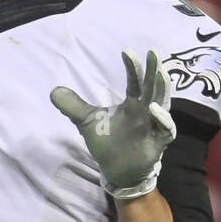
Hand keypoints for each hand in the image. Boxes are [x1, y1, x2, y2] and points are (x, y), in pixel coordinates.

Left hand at [51, 48, 176, 198]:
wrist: (117, 170)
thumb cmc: (108, 142)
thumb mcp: (86, 122)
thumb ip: (73, 106)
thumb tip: (54, 91)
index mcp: (132, 103)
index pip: (134, 82)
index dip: (132, 67)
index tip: (126, 51)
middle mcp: (145, 111)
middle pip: (152, 87)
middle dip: (154, 70)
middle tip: (154, 52)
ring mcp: (154, 126)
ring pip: (163, 103)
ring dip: (162, 88)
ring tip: (160, 73)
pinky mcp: (158, 143)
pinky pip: (166, 129)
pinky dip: (163, 119)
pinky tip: (154, 109)